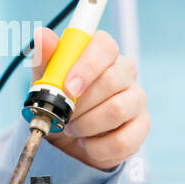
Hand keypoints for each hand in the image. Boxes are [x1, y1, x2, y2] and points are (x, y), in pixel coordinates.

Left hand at [30, 28, 148, 170]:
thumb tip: (43, 35)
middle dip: (81, 103)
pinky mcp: (141, 126)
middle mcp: (125, 72)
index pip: (105, 46)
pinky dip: (97, 147)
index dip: (87, 66)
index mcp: (102, 54)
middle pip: (112, 79)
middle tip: (64, 115)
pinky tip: (87, 144)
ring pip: (118, 110)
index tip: (68, 87)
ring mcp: (136, 99)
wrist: (66, 141)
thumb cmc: (59, 102)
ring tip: (72, 129)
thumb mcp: (44, 83)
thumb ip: (45, 60)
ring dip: (87, 125)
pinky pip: (123, 140)